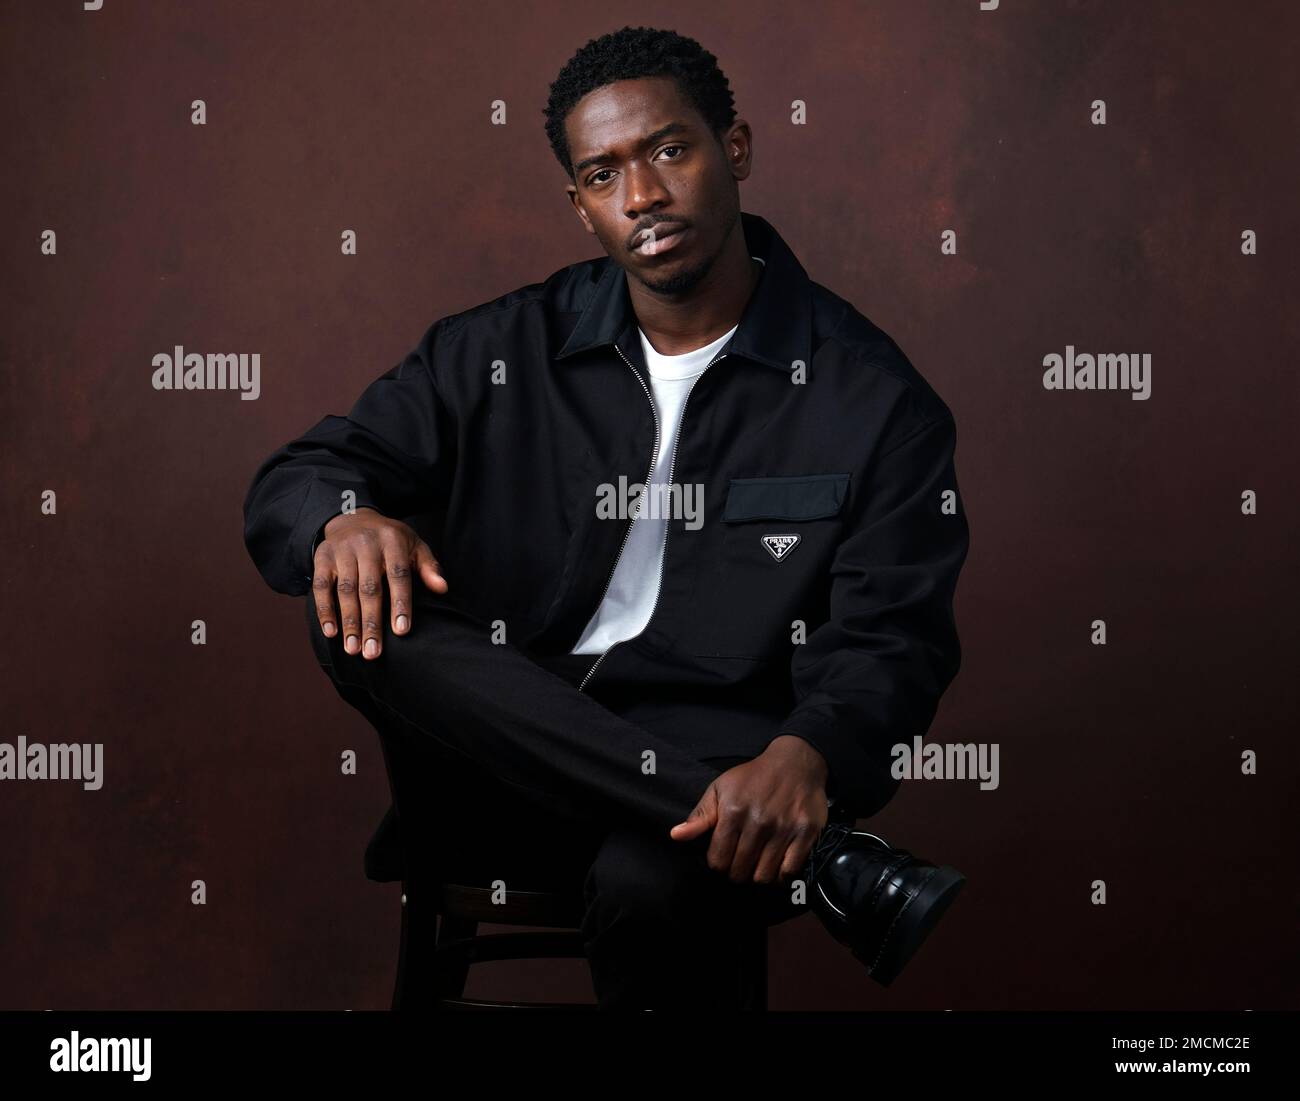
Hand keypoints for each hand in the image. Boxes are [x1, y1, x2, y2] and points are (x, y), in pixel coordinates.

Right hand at [311, 507, 447, 657]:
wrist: (352, 518)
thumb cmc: (390, 540)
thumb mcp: (414, 546)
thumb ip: (428, 567)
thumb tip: (442, 588)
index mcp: (393, 542)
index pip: (398, 575)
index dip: (400, 603)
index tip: (401, 631)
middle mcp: (366, 544)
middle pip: (370, 588)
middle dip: (371, 622)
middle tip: (373, 652)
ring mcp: (342, 551)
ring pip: (345, 590)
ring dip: (349, 622)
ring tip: (353, 649)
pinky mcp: (322, 557)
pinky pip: (320, 586)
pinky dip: (324, 610)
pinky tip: (331, 632)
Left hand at [668, 736, 829, 884]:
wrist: (796, 763)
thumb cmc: (754, 777)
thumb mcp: (720, 789)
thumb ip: (699, 816)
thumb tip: (676, 836)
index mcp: (733, 812)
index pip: (718, 861)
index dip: (718, 864)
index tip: (724, 857)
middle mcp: (758, 822)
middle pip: (739, 872)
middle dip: (736, 872)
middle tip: (741, 862)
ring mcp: (784, 829)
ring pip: (763, 877)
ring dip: (758, 876)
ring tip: (757, 865)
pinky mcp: (806, 834)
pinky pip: (789, 872)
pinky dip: (781, 877)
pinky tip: (777, 867)